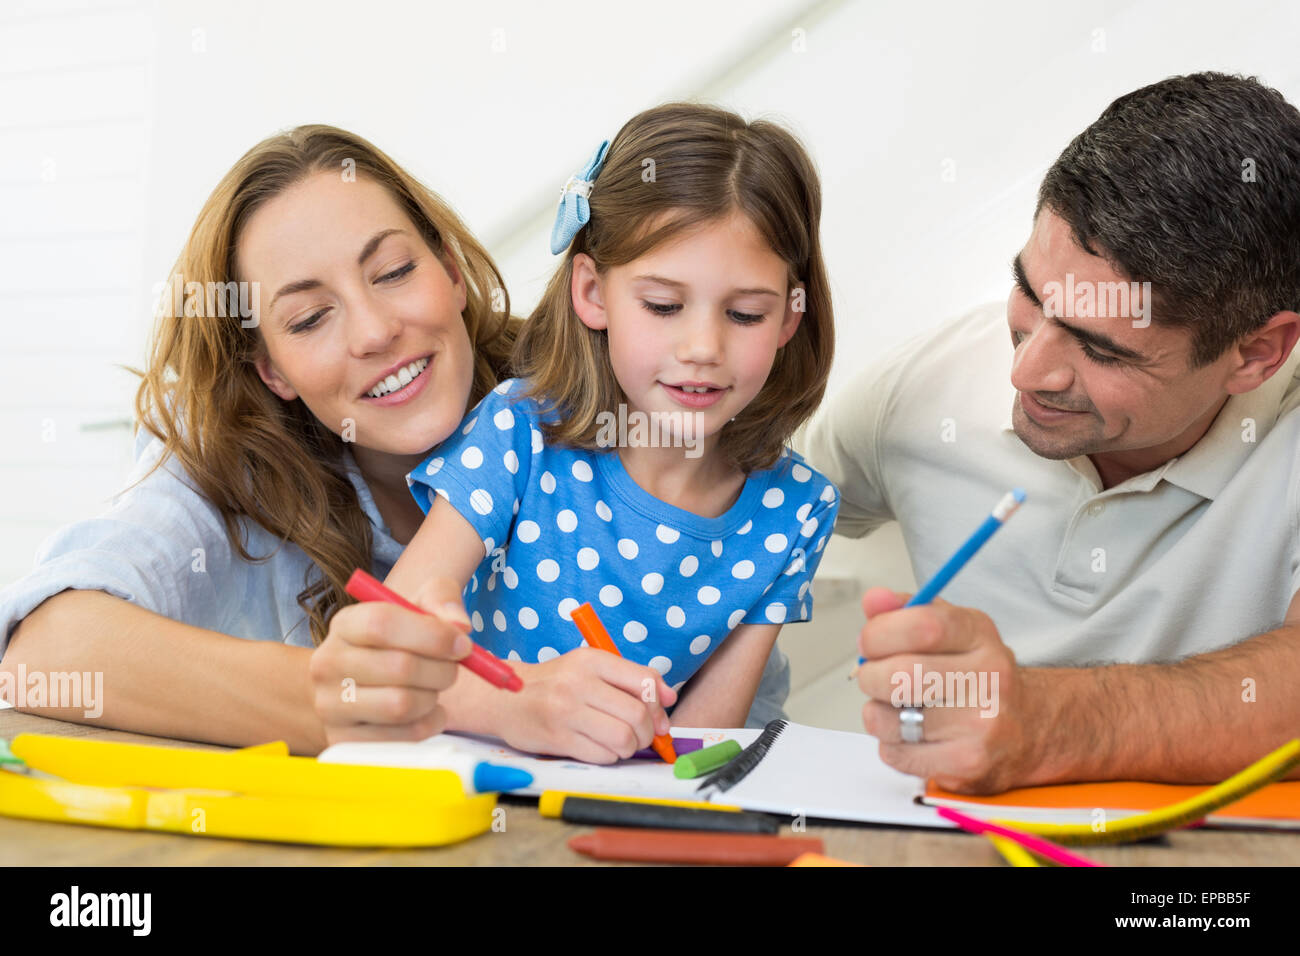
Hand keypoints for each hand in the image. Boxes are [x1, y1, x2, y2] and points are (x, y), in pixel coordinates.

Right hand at [309, 577, 471, 748]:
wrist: (361, 684)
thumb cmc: (399, 640)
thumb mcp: (417, 606)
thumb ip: (442, 600)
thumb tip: (460, 627)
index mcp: (344, 624)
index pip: (381, 623)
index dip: (431, 634)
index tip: (463, 644)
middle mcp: (328, 664)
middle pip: (399, 667)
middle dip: (442, 669)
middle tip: (452, 668)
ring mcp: (331, 707)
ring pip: (402, 705)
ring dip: (434, 697)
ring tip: (433, 688)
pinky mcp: (345, 742)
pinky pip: (406, 736)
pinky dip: (431, 722)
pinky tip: (427, 710)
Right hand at [491, 648, 677, 763]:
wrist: (504, 698)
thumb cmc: (555, 683)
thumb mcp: (589, 668)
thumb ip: (629, 679)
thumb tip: (670, 698)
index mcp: (591, 660)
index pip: (643, 681)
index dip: (659, 704)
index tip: (659, 718)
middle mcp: (579, 683)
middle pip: (637, 715)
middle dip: (647, 732)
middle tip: (640, 736)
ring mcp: (567, 712)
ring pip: (623, 739)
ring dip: (630, 747)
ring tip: (620, 743)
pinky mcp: (557, 739)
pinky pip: (602, 755)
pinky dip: (610, 756)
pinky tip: (600, 747)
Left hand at [855, 586, 1034, 793]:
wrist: (1027, 727)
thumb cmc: (975, 675)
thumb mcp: (950, 629)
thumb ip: (907, 611)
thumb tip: (873, 600)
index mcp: (980, 635)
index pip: (923, 625)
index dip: (880, 633)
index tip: (869, 642)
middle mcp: (989, 677)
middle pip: (900, 675)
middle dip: (870, 676)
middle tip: (873, 677)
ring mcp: (982, 724)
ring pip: (889, 719)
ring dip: (876, 713)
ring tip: (894, 709)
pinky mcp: (968, 763)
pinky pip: (897, 753)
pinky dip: (891, 745)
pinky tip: (912, 736)